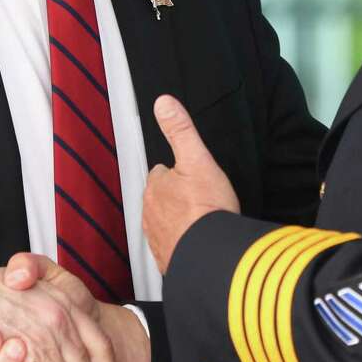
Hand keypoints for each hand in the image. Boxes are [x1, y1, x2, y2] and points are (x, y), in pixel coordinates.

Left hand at [142, 94, 238, 272]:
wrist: (212, 254)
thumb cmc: (207, 206)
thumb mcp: (197, 159)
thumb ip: (180, 131)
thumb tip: (163, 102)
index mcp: (155, 187)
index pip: (160, 173)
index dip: (177, 174)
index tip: (191, 178)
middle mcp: (150, 213)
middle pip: (161, 199)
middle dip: (176, 198)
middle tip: (199, 199)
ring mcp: (158, 239)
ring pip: (166, 223)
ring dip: (180, 222)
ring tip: (201, 221)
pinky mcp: (169, 260)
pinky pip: (174, 247)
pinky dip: (184, 244)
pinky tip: (199, 242)